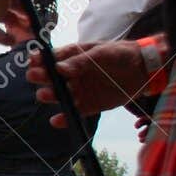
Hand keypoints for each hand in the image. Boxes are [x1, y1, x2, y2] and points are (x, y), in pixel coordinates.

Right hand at [26, 39, 152, 126]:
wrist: (143, 70)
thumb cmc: (120, 54)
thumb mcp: (100, 54)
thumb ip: (80, 62)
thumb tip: (58, 68)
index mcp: (72, 57)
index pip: (50, 59)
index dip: (39, 61)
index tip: (32, 62)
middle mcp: (71, 75)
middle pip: (50, 78)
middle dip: (40, 77)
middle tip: (34, 76)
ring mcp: (78, 91)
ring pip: (58, 95)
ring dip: (49, 96)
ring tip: (45, 95)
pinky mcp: (88, 106)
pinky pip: (72, 113)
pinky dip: (63, 118)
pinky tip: (56, 121)